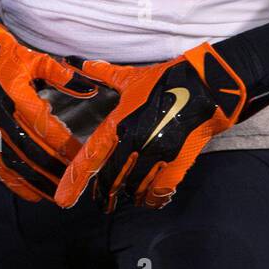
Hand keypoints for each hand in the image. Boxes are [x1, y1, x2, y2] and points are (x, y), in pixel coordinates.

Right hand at [0, 19, 111, 202]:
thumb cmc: (3, 54)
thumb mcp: (34, 58)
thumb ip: (62, 75)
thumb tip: (91, 89)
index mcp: (14, 93)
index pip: (43, 125)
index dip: (63, 143)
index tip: (82, 155)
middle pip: (29, 148)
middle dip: (53, 167)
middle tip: (74, 182)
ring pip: (13, 162)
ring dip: (35, 181)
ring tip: (57, 194)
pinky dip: (13, 182)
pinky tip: (30, 194)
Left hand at [54, 44, 246, 211]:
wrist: (205, 86)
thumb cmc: (167, 79)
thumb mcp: (133, 77)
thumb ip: (107, 75)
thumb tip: (86, 65)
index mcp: (120, 123)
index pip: (91, 158)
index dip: (75, 181)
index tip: (63, 201)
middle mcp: (134, 143)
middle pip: (112, 179)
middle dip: (105, 194)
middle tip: (103, 203)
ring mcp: (156, 156)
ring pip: (134, 188)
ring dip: (129, 195)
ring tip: (128, 197)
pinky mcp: (177, 163)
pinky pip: (160, 192)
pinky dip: (153, 199)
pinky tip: (150, 199)